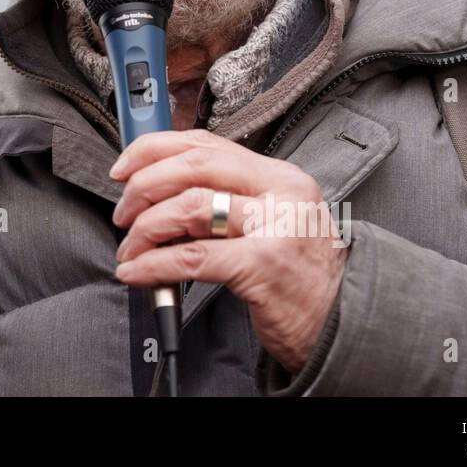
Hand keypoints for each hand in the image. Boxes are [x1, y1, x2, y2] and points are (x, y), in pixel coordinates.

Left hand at [109, 130, 348, 372]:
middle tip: (123, 213)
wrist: (344, 324)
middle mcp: (280, 194)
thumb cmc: (300, 276)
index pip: (206, 143)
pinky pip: (192, 257)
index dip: (154, 149)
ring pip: (189, 207)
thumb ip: (225, 200)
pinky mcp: (263, 266)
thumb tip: (157, 190)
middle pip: (193, 166)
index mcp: (279, 176)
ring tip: (131, 249)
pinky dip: (154, 264)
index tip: (123, 167)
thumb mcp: (272, 221)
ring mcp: (275, 228)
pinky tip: (138, 272)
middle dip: (144, 186)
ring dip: (145, 229)